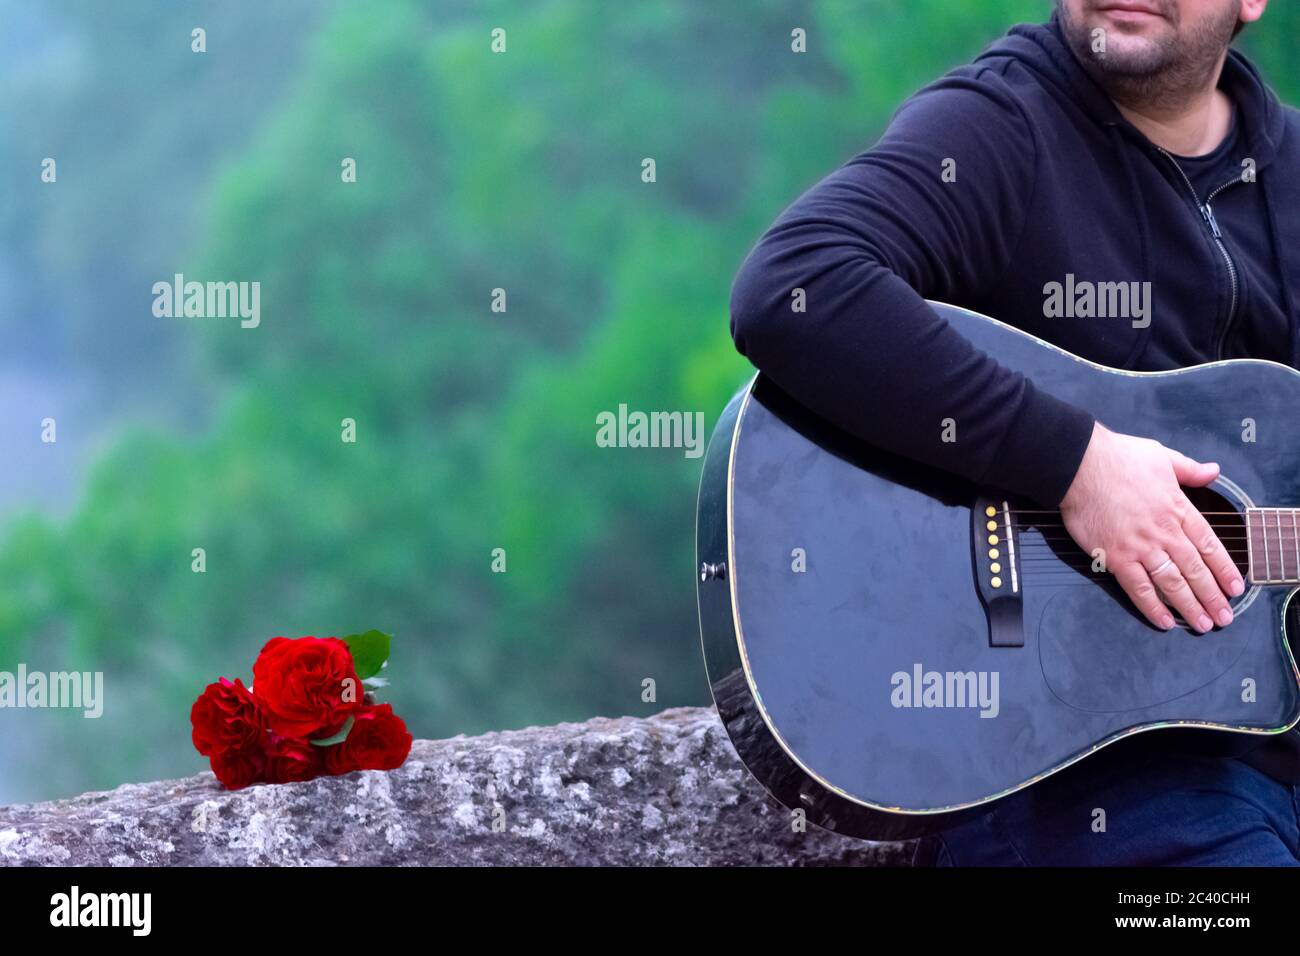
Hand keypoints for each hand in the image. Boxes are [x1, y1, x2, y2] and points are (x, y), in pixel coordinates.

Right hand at [1059, 423, 1244, 632]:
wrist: (1080, 464)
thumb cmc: (1118, 457)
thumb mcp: (1162, 456)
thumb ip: (1189, 469)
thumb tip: (1213, 471)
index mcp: (1177, 508)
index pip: (1208, 545)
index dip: (1224, 569)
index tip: (1235, 587)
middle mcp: (1163, 532)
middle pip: (1195, 569)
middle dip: (1212, 596)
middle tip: (1224, 616)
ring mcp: (1139, 547)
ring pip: (1172, 583)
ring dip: (1190, 606)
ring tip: (1203, 624)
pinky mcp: (1114, 556)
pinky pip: (1137, 588)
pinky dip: (1152, 607)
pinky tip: (1164, 621)